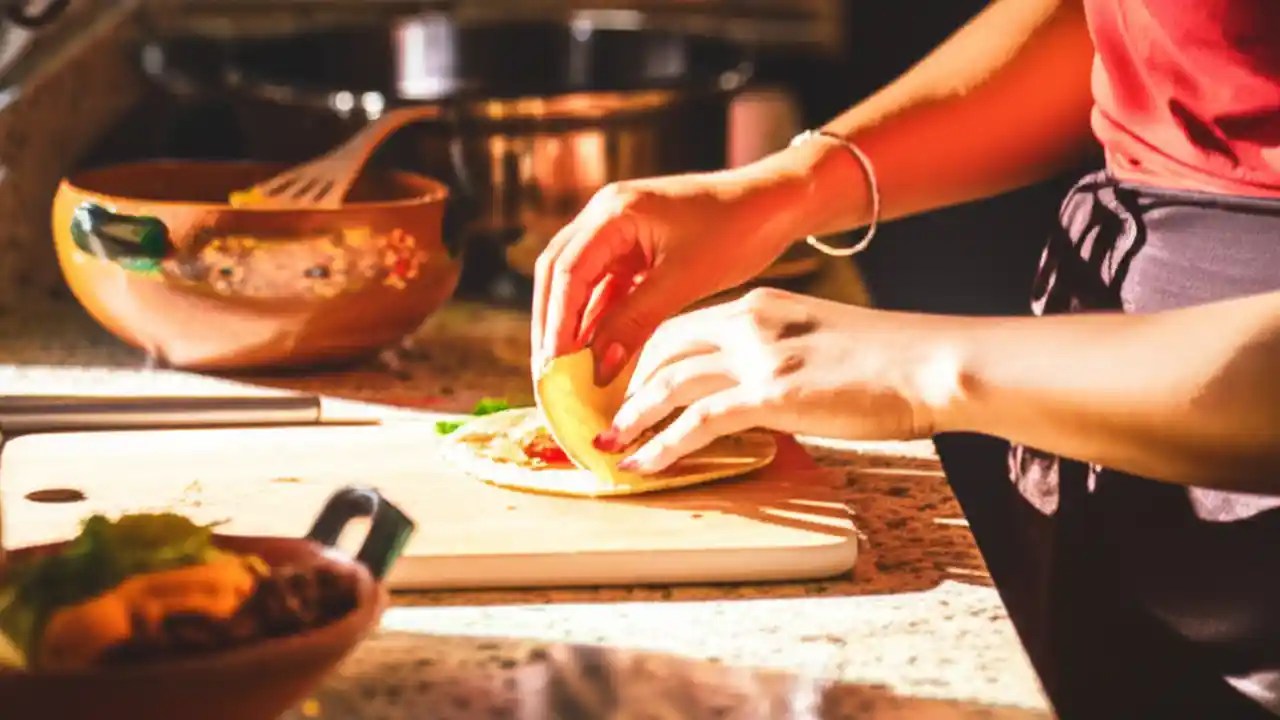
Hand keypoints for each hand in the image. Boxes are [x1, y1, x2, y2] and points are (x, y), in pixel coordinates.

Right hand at [531, 164, 808, 385]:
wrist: (774, 204)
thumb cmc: (736, 230)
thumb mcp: (685, 281)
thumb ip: (635, 322)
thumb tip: (597, 369)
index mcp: (614, 211)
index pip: (566, 271)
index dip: (556, 322)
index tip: (552, 367)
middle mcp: (605, 215)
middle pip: (557, 274)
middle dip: (551, 325)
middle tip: (548, 375)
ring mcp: (617, 231)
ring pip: (578, 283)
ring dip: (572, 325)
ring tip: (568, 372)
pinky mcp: (633, 249)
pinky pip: (604, 287)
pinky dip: (599, 320)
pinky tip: (597, 354)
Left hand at [593, 288, 961, 473]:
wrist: (932, 363)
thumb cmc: (889, 361)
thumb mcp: (819, 342)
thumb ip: (777, 355)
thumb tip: (754, 391)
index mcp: (760, 306)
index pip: (680, 327)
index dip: (642, 357)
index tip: (620, 384)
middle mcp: (750, 322)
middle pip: (662, 349)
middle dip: (623, 383)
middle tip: (600, 413)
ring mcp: (758, 357)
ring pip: (668, 383)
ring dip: (630, 416)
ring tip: (607, 442)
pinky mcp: (771, 394)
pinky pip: (696, 422)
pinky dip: (661, 445)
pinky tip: (642, 463)